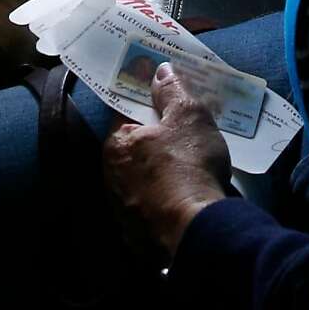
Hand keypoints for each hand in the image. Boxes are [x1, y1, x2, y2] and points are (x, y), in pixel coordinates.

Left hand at [102, 63, 233, 257]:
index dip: (147, 104)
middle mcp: (111, 178)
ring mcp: (123, 212)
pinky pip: (152, 210)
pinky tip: (186, 200)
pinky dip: (166, 203)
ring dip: (160, 175)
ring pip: (142, 182)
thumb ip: (172, 90)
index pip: (126, 114)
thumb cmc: (189, 166)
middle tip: (183, 135)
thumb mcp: (188, 116)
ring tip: (189, 171)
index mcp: (116, 145)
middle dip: (155, 142)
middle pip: (134, 150)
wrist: (197, 231)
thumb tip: (159, 71)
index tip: (164, 100)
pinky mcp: (138, 238)